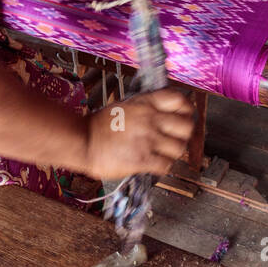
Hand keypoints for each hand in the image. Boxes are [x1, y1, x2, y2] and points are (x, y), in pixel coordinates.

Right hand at [81, 89, 195, 179]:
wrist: (81, 141)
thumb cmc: (100, 125)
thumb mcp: (125, 106)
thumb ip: (147, 107)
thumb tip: (166, 112)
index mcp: (146, 103)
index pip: (179, 100)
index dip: (186, 108)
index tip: (184, 115)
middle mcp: (150, 119)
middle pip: (186, 126)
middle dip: (184, 134)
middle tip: (176, 138)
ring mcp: (147, 139)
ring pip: (179, 148)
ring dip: (173, 152)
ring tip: (162, 153)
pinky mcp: (142, 159)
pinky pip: (166, 165)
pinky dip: (162, 166)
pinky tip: (154, 164)